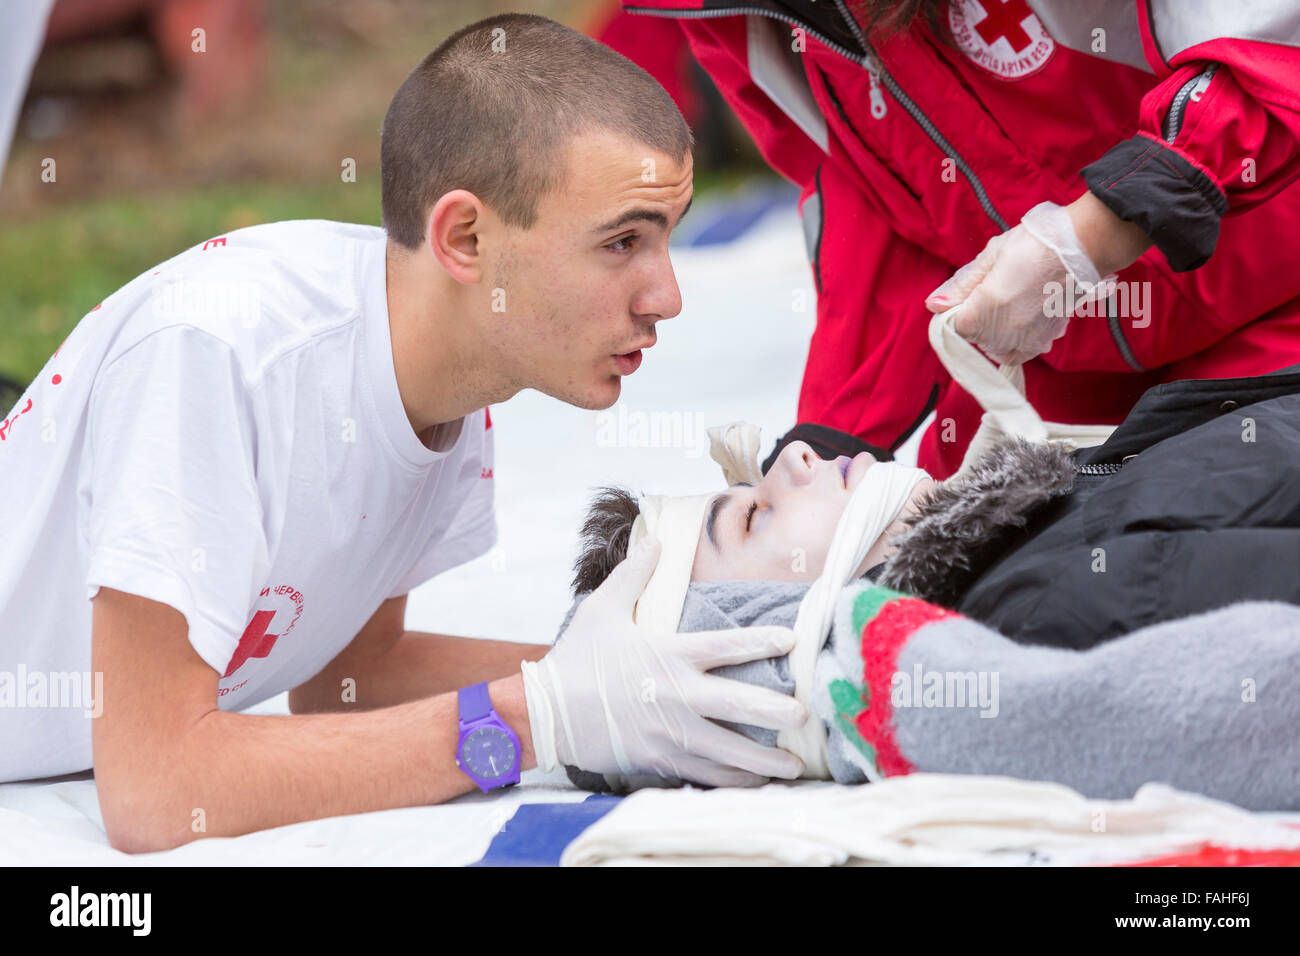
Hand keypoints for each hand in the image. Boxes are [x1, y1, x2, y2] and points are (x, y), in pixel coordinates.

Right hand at [521, 537, 808, 786]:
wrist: (546, 712)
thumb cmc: (576, 659)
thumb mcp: (603, 608)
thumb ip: (634, 573)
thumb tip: (655, 539)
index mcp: (669, 654)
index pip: (728, 645)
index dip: (763, 641)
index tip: (792, 640)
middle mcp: (678, 695)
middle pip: (741, 704)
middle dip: (778, 711)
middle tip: (806, 715)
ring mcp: (671, 733)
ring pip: (729, 750)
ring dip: (765, 760)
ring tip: (794, 765)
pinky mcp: (660, 760)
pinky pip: (705, 775)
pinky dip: (733, 781)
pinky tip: (755, 784)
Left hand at [924, 200, 1113, 365]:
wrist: (1082, 246)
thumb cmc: (1034, 243)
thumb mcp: (990, 256)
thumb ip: (960, 285)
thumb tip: (934, 304)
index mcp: (985, 308)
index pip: (955, 327)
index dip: (958, 311)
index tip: (969, 296)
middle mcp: (1004, 331)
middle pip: (975, 339)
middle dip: (977, 320)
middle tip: (995, 292)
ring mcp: (1026, 339)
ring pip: (996, 349)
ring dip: (995, 334)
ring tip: (1009, 305)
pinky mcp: (1046, 340)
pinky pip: (1019, 354)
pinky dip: (1015, 344)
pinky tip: (1020, 322)